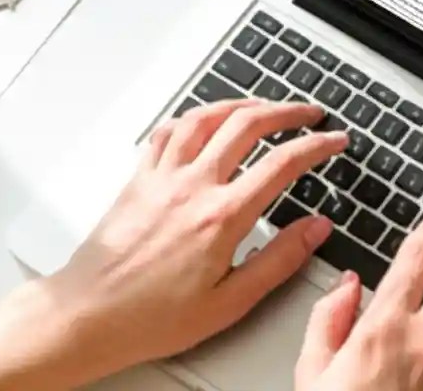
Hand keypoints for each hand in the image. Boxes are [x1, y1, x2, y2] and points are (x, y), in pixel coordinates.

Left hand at [46, 100, 347, 374]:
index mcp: (221, 217)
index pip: (283, 163)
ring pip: (207, 117)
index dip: (317, 146)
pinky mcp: (139, 180)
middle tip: (308, 114)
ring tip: (265, 105)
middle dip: (287, 111)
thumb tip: (315, 228)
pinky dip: (195, 116)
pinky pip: (169, 131)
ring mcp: (162, 178)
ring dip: (243, 104)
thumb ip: (279, 260)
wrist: (88, 316)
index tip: (334, 141)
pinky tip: (205, 119)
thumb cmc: (151, 318)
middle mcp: (192, 187)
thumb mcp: (231, 302)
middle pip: (248, 124)